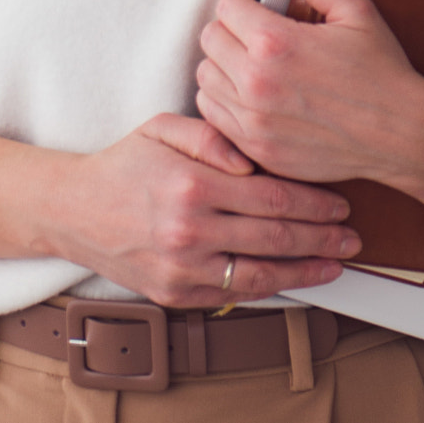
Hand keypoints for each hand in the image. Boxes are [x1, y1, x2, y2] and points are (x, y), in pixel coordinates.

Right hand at [39, 113, 361, 308]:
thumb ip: (212, 135)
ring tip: (335, 264)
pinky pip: (233, 295)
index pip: (273, 197)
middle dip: (322, 238)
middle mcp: (189, 230)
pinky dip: (269, 289)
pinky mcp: (174, 293)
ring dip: (306, 271)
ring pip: (260, 275)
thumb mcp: (163, 127)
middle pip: (276, 237)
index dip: (314, 202)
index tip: (339, 202)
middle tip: (352, 236)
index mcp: (192, 184)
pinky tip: (292, 280)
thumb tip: (251, 157)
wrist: (71, 209)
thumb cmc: (123, 164)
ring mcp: (182, 268)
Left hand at [194, 0, 423, 186]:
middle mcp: (257, 82)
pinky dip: (226, 101)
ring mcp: (253, 120)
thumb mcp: (356, 9)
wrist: (401, 135)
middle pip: (210, 39)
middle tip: (256, 34)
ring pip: (206, 78)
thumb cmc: (383, 72)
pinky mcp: (256, 148)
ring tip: (254, 64)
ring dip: (224, 65)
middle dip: (232, 29)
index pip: (227, 7)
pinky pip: (214, 115)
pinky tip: (253, 95)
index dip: (244, 0)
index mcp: (275, 43)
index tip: (259, 7)